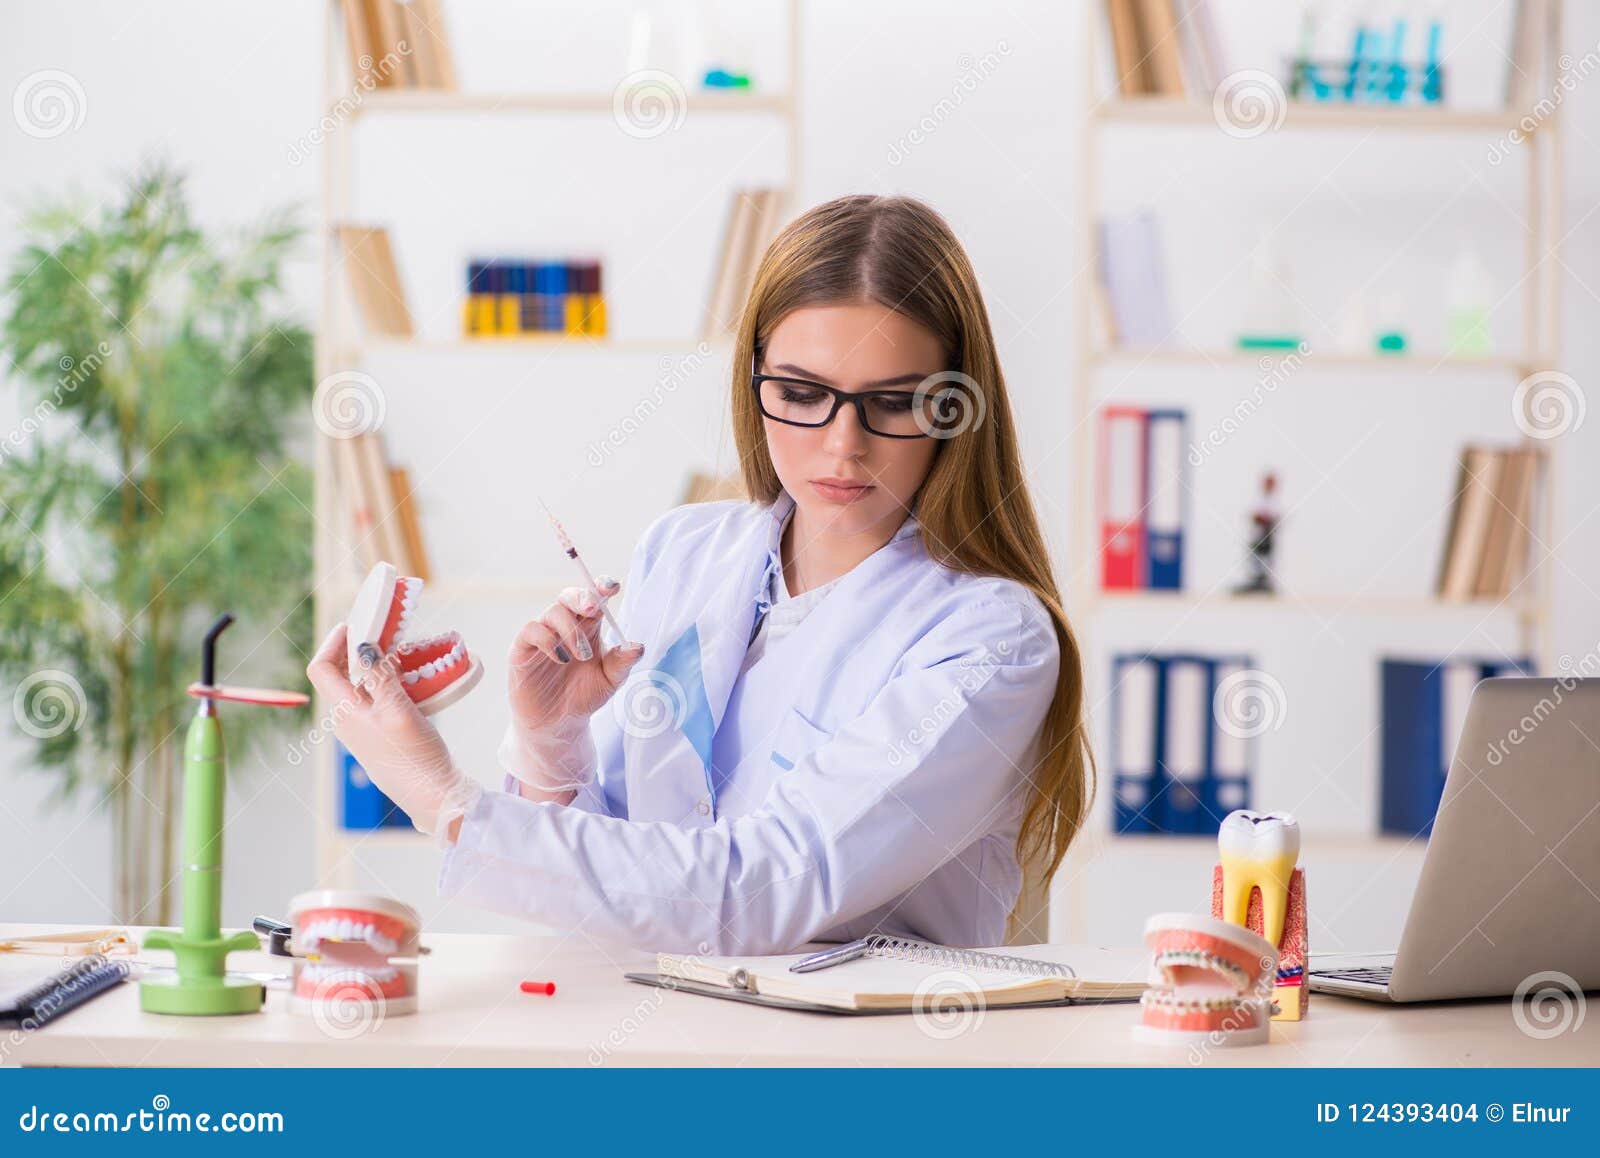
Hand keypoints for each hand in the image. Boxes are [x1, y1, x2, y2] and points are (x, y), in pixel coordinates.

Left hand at [306, 623, 480, 843]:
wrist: (433, 795)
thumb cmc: (415, 757)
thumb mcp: (399, 711)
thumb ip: (380, 678)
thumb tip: (362, 646)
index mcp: (346, 712)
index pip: (322, 668)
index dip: (334, 642)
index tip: (357, 623)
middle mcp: (348, 720)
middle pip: (341, 674)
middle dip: (360, 649)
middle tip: (386, 631)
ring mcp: (363, 729)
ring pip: (362, 686)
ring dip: (379, 665)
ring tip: (403, 652)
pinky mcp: (380, 735)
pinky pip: (376, 700)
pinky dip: (390, 683)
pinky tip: (412, 680)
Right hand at [503, 579, 644, 794]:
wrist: (558, 724)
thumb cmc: (584, 696)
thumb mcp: (610, 681)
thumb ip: (622, 662)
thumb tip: (638, 646)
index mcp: (589, 627)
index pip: (594, 598)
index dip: (601, 587)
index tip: (612, 587)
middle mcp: (565, 626)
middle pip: (570, 596)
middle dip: (582, 597)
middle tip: (594, 610)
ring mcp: (543, 635)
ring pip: (553, 612)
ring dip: (570, 630)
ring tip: (582, 656)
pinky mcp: (523, 648)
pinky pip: (532, 630)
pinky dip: (547, 640)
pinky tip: (560, 659)